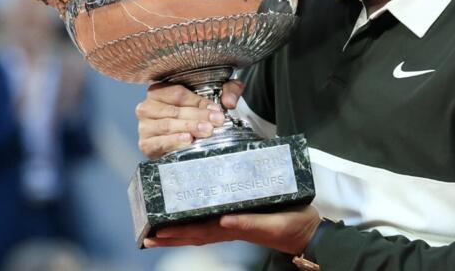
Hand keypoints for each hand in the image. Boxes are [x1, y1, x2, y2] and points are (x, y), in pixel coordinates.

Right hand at [136, 80, 245, 158]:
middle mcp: (148, 107)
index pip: (179, 94)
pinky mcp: (146, 145)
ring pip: (168, 125)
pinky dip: (173, 141)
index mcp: (160, 90)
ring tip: (206, 131)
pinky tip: (186, 140)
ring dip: (189, 128)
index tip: (216, 109)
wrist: (185, 144)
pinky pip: (159, 142)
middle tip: (215, 122)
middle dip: (198, 116)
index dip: (199, 102)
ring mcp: (145, 127)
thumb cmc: (195, 114)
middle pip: (175, 111)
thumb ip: (227, 91)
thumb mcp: (214, 95)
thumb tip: (230, 102)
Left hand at [143, 205, 320, 254]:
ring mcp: (235, 224)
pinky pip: (213, 222)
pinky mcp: (242, 217)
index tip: (157, 232)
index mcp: (235, 228)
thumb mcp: (272, 223)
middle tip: (147, 237)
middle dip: (171, 236)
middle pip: (194, 233)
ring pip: (201, 230)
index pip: (200, 231)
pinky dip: (197, 222)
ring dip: (180, 231)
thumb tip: (224, 220)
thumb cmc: (292, 226)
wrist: (307, 231)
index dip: (178, 232)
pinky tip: (191, 218)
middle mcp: (230, 227)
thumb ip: (249, 223)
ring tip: (159, 232)